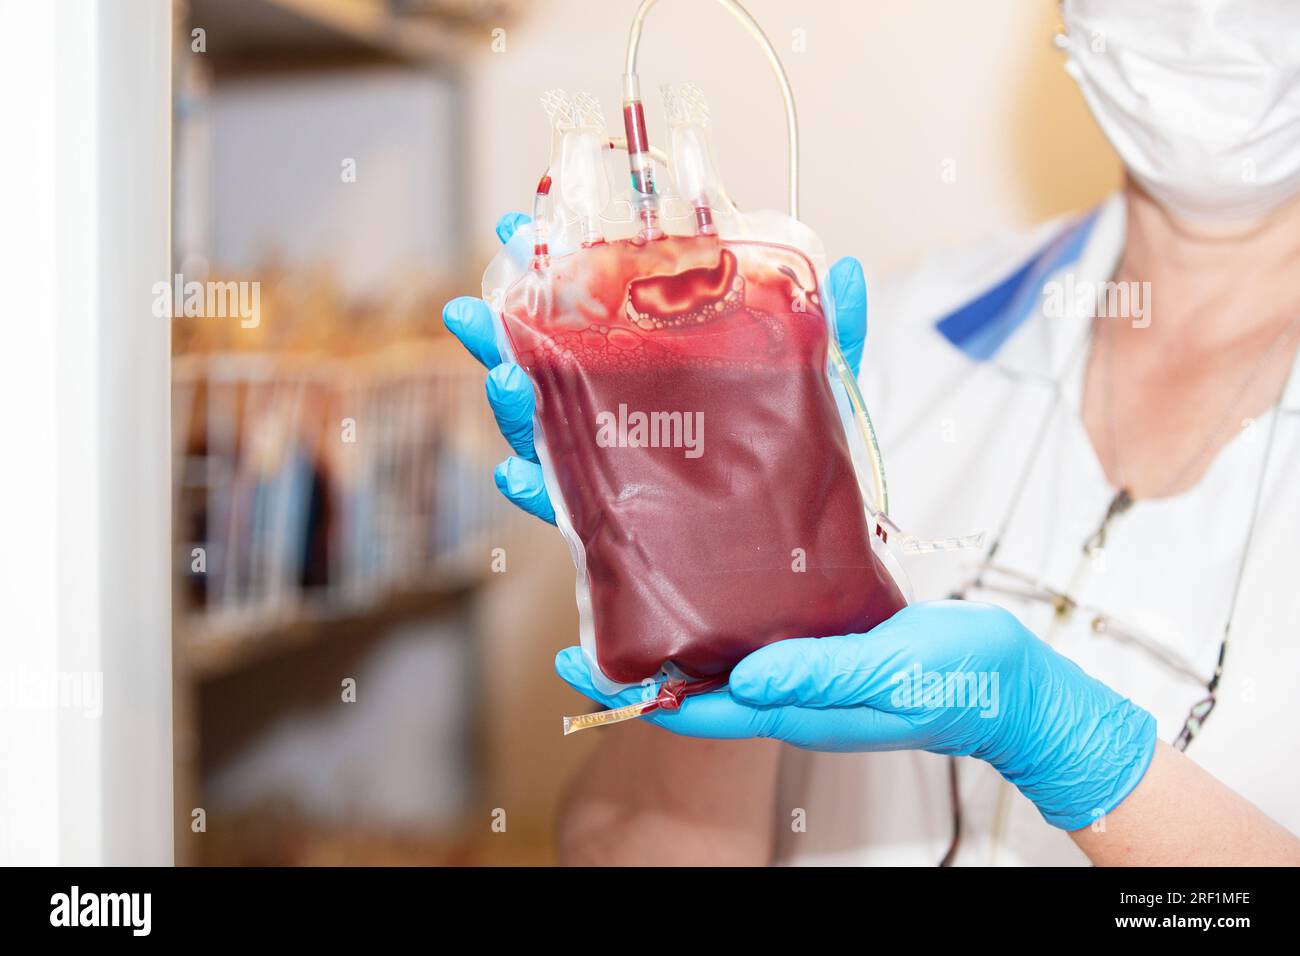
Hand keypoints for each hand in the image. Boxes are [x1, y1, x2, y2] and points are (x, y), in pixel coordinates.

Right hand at [441, 212, 867, 522]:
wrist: (815, 564)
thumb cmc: (805, 472)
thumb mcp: (822, 401)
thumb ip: (830, 339)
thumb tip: (854, 270)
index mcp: (664, 383)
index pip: (599, 322)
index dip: (558, 279)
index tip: (521, 234)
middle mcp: (631, 426)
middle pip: (554, 375)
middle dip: (506, 336)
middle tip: (475, 306)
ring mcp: (621, 479)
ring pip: (548, 437)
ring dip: (510, 407)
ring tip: (500, 379)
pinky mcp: (624, 540)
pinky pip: (571, 516)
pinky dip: (539, 495)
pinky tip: (520, 475)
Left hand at [556, 600, 1156, 829]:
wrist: (1009, 683)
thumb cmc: (957, 685)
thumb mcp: (887, 675)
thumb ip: (819, 675)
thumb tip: (745, 675)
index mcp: (790, 706)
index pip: (687, 705)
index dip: (627, 687)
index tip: (572, 660)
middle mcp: (781, 687)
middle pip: (686, 668)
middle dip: (631, 635)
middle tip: (581, 579)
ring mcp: (799, 664)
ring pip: (714, 641)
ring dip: (666, 608)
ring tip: (625, 558)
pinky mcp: (820, 639)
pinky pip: (753, 623)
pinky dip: (718, 596)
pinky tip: (704, 561)